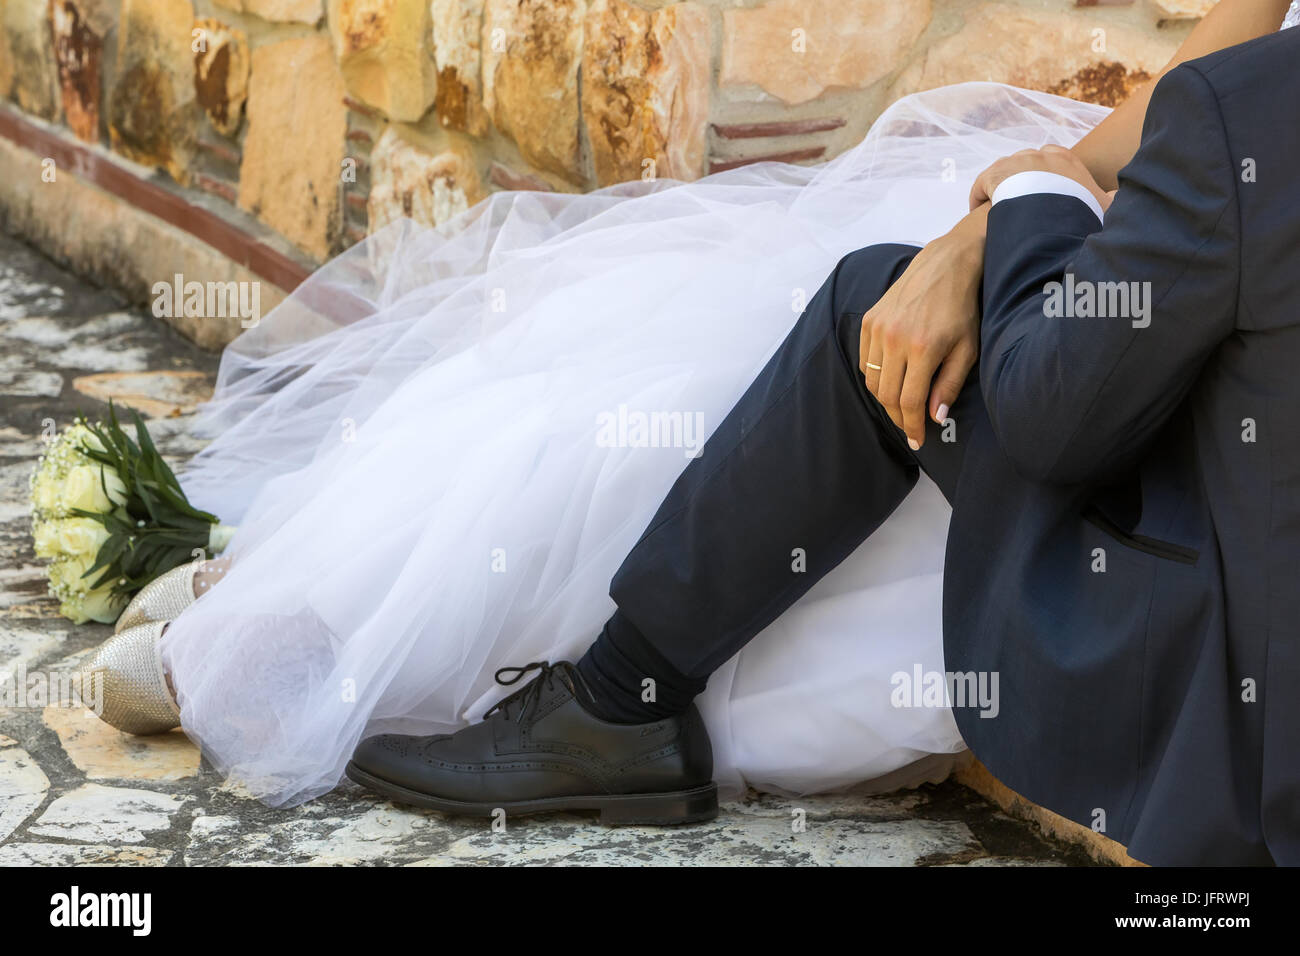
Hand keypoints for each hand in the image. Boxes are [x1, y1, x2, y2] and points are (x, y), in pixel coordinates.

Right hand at [859, 211, 984, 450]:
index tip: (918, 440)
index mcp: (923, 348)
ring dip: (885, 399)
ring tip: (901, 405)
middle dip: (898, 417)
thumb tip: (935, 417)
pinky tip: (891, 379)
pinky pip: (864, 361)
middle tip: (910, 427)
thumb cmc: (962, 307)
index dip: (912, 426)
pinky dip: (875, 376)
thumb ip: (949, 385)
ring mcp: (878, 328)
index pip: (909, 401)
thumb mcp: (967, 348)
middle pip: (887, 396)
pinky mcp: (869, 320)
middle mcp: (895, 339)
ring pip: (872, 381)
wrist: (946, 265)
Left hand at [969, 145, 1112, 212]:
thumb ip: (1112, 199)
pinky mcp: (995, 175)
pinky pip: (982, 184)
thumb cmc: (1082, 212)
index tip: (1041, 193)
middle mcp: (1040, 155)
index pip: (1053, 157)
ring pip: (1002, 173)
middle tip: (1016, 205)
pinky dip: (979, 197)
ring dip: (999, 190)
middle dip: (1020, 182)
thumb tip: (1119, 196)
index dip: (1044, 176)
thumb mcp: (1104, 205)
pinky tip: (979, 213)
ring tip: (996, 211)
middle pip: (1025, 164)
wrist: (1058, 214)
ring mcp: (1015, 162)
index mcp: (1065, 160)